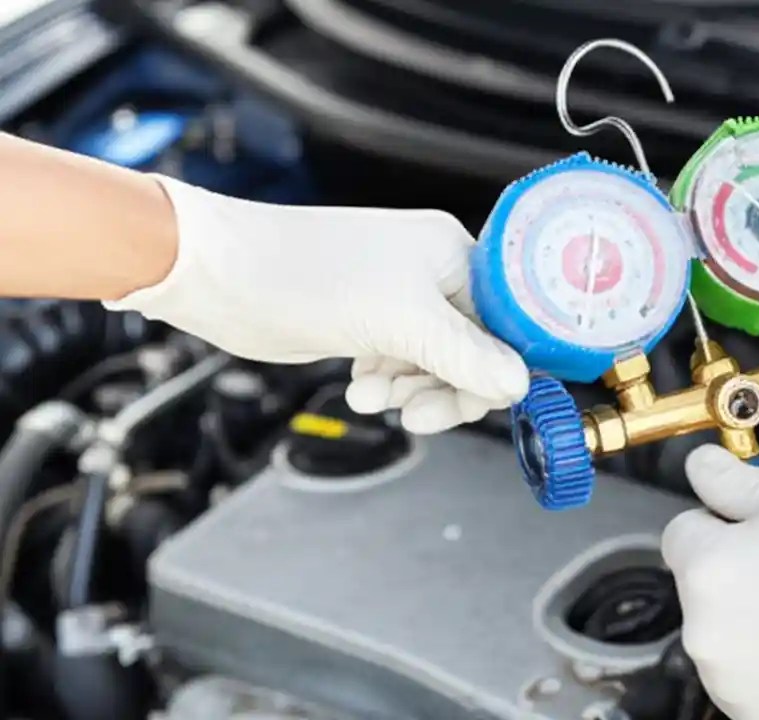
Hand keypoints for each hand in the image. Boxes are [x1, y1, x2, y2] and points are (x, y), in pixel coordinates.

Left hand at [106, 176, 528, 433]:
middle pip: (473, 349)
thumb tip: (519, 385)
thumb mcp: (400, 324)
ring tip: (375, 396)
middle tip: (422, 415)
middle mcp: (430, 272)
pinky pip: (400, 367)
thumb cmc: (302, 276)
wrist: (218, 275)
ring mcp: (397, 298)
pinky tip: (360, 387)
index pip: (505, 321)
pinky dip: (385, 385)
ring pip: (434, 365)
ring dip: (411, 391)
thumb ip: (466, 357)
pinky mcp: (367, 322)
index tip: (480, 401)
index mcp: (452, 253)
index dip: (497, 367)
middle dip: (448, 388)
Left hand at [661, 446, 758, 719]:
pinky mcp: (757, 716)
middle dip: (736, 577)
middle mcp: (704, 632)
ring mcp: (729, 683)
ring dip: (750, 626)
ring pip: (725, 639)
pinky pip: (750, 683)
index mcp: (704, 570)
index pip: (682, 533)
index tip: (757, 532)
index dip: (720, 525)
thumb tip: (699, 465)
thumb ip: (732, 480)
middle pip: (701, 590)